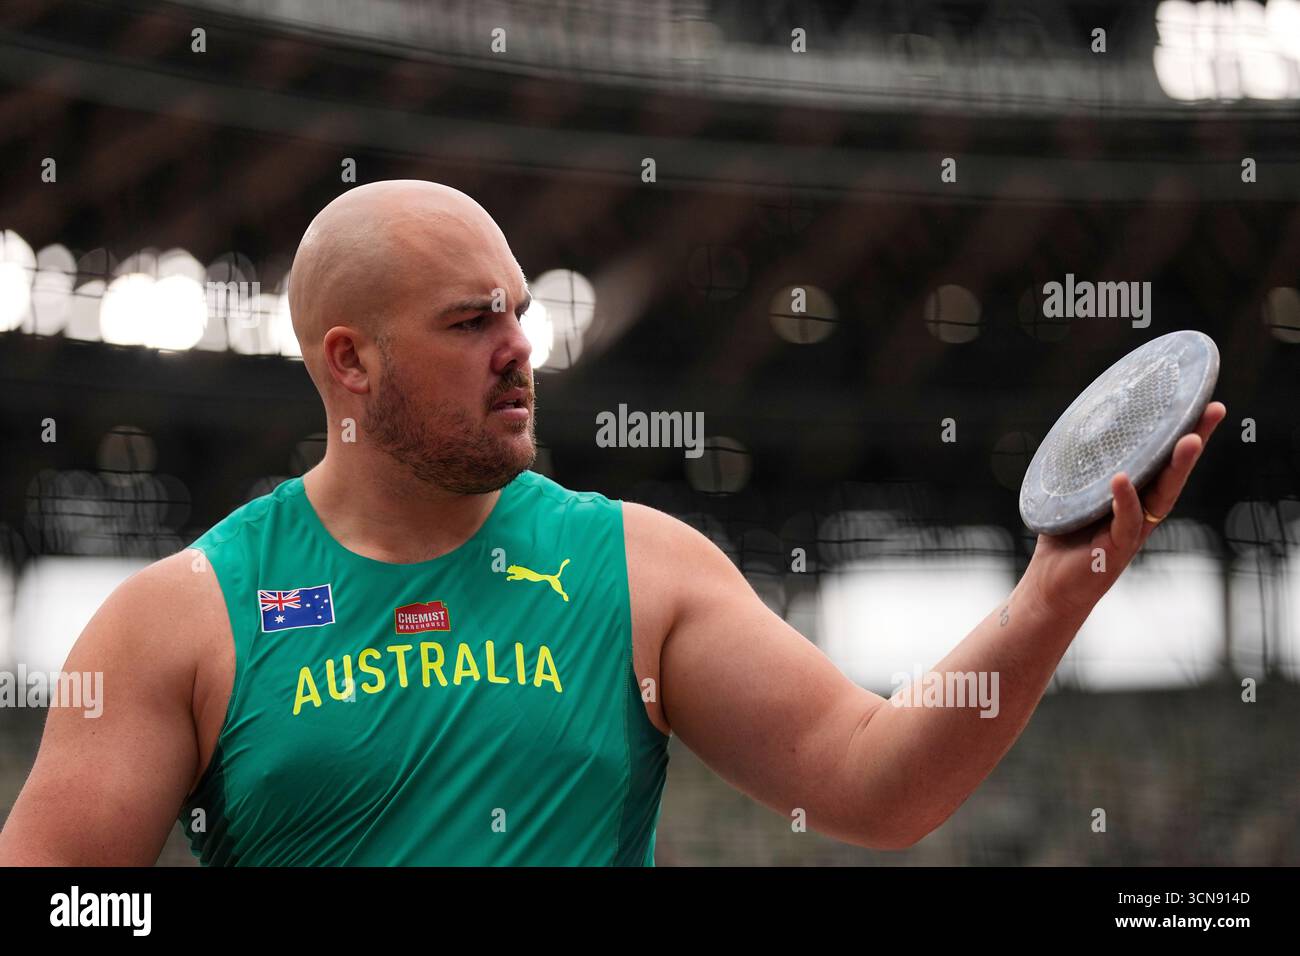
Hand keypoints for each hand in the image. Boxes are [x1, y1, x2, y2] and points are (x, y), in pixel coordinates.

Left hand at [1025, 401, 1226, 618]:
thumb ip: (1083, 468)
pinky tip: (1122, 479)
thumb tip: (1080, 424)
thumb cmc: (1064, 537)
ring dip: (1176, 468)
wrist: (1049, 587)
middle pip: (1173, 472)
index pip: (1162, 458)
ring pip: (1161, 496)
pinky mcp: (1116, 549)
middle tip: (1213, 411)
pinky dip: (1124, 499)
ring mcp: (1133, 530)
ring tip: (1188, 440)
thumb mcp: (1073, 495)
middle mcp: (1143, 511)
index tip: (1205, 402)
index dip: (1183, 431)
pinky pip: (1125, 521)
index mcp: (1136, 495)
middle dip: (1194, 440)